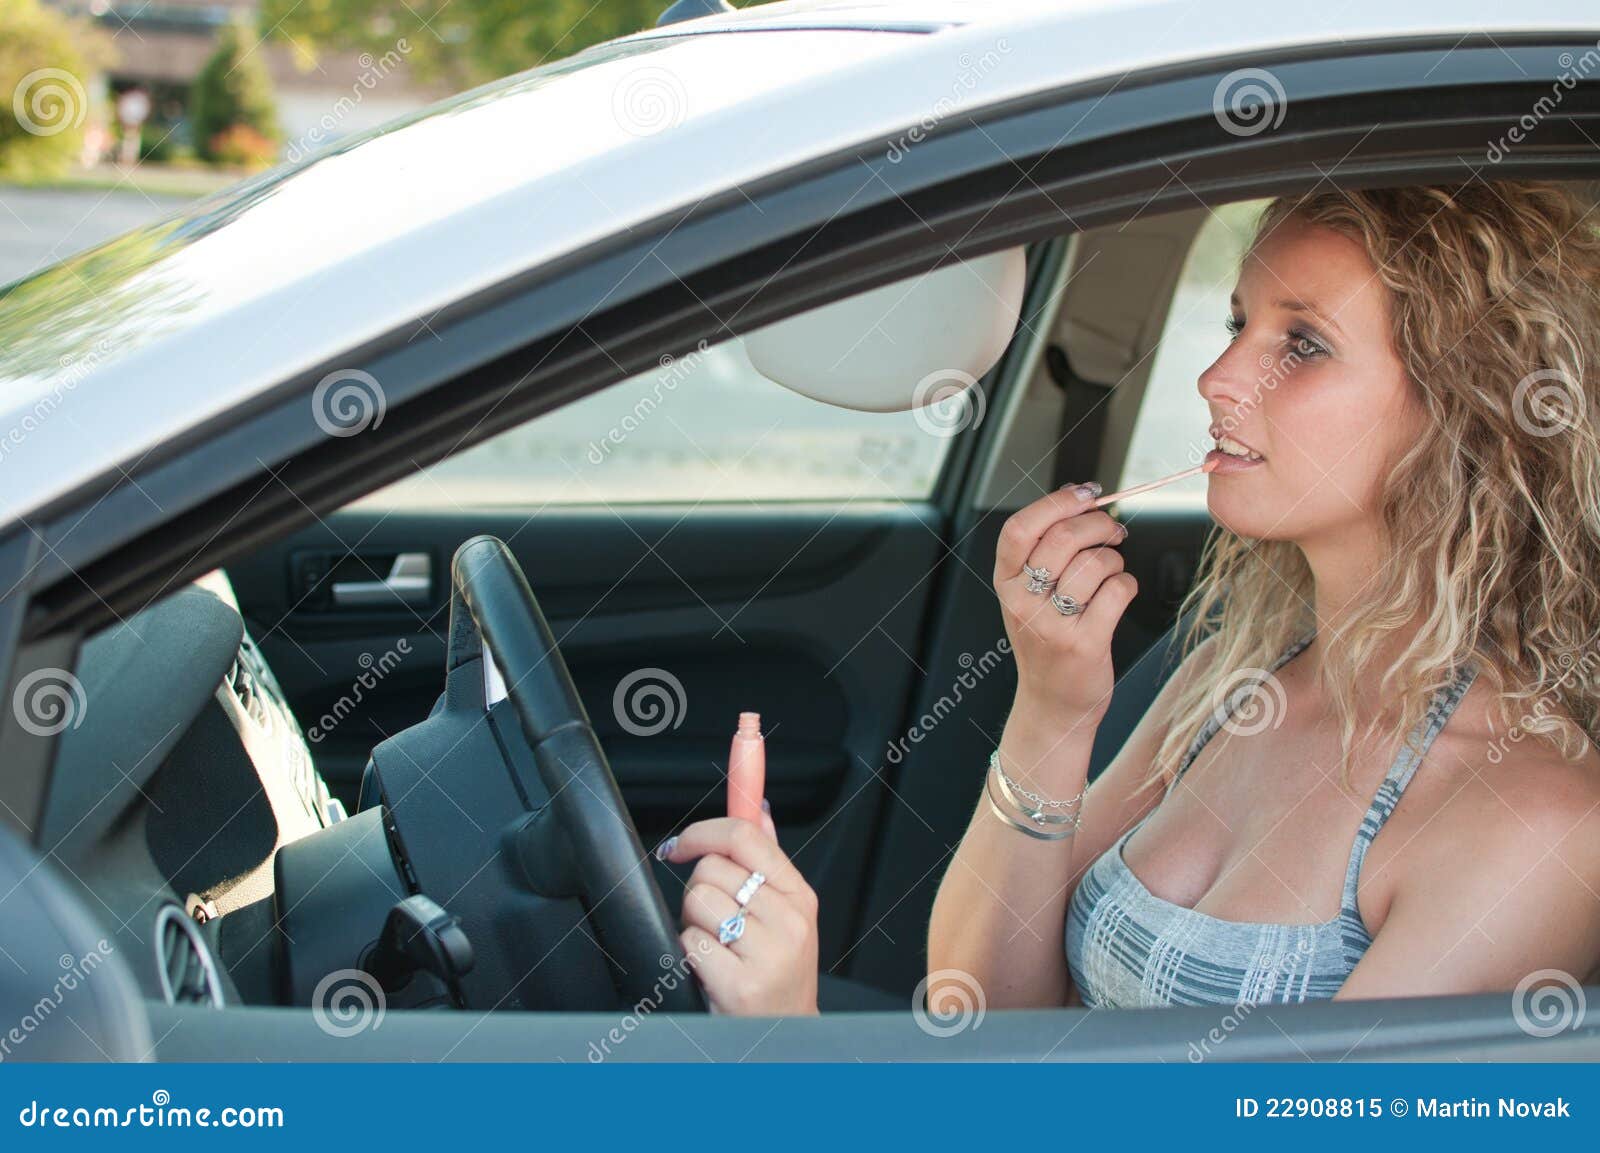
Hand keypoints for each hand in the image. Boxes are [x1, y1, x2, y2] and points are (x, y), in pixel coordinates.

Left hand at [656, 815, 819, 1015]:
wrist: (785, 1034)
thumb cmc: (778, 972)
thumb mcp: (785, 914)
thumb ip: (768, 859)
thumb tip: (759, 809)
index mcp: (799, 895)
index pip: (744, 835)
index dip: (701, 831)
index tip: (680, 845)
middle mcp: (789, 920)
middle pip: (711, 869)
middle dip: (698, 893)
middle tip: (715, 923)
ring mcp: (768, 953)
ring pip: (697, 902)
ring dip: (693, 926)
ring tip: (717, 948)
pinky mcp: (741, 985)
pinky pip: (690, 943)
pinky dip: (689, 956)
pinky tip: (711, 971)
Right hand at [993, 480, 1135, 723]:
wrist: (1052, 704)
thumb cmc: (1047, 641)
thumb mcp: (1028, 596)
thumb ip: (1045, 552)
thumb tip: (1084, 499)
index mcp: (1005, 584)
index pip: (1020, 528)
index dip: (1056, 502)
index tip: (1085, 494)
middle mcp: (1022, 603)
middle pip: (1063, 538)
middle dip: (1099, 525)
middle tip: (1113, 531)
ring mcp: (1052, 626)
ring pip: (1095, 563)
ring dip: (1115, 560)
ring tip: (1112, 573)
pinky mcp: (1084, 644)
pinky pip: (1118, 591)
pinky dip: (1128, 585)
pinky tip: (1120, 595)